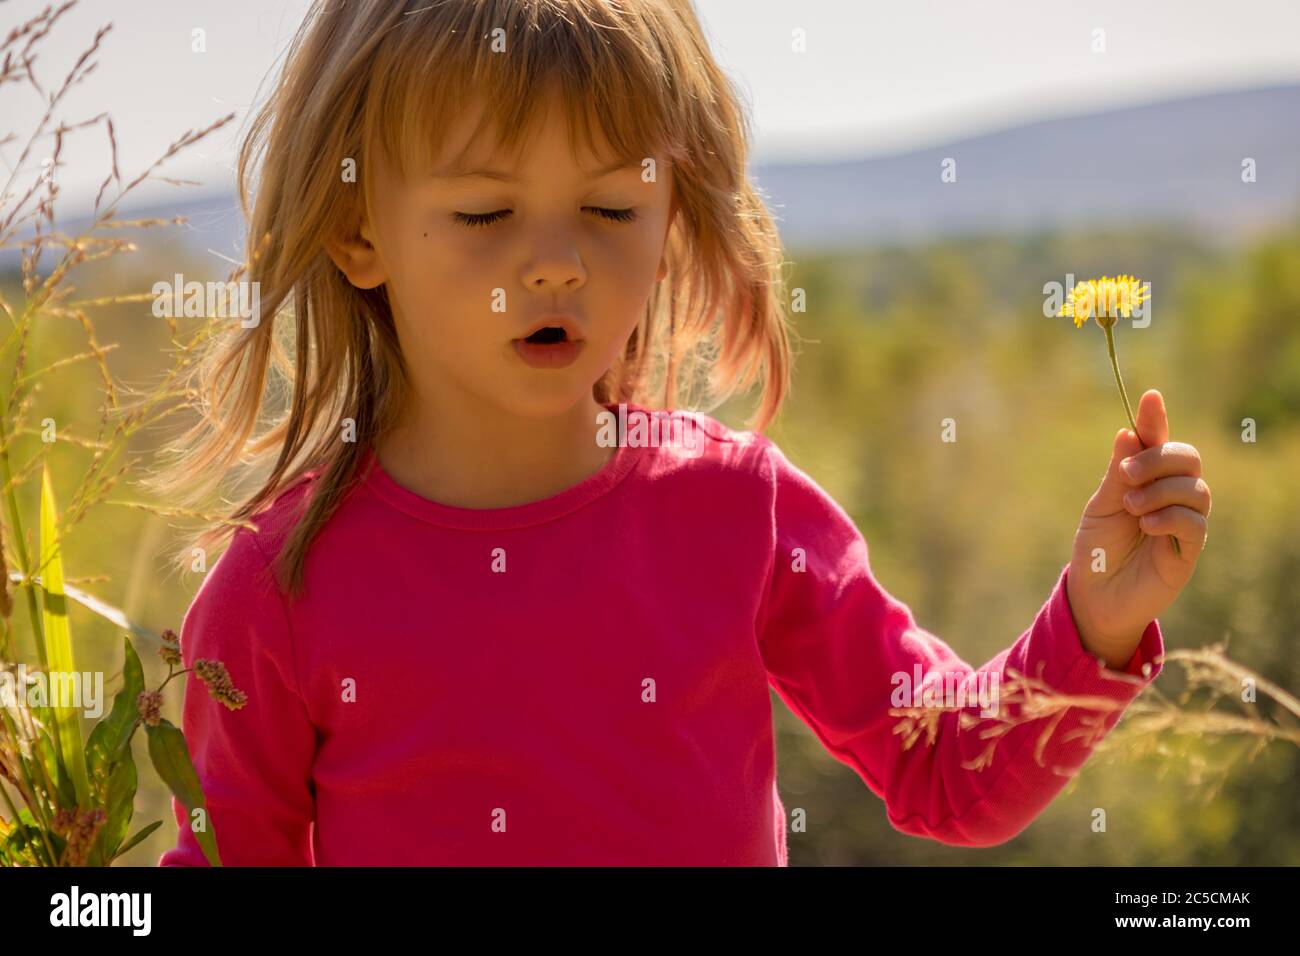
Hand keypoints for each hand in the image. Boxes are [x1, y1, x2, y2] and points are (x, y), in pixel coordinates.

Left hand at [1067, 389, 1208, 668]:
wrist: (1094, 594)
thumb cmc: (1097, 548)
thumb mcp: (1101, 505)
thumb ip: (1117, 472)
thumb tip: (1127, 433)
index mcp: (1146, 480)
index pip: (1158, 442)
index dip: (1155, 419)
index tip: (1150, 397)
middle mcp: (1171, 496)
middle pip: (1188, 458)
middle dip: (1158, 459)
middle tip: (1126, 476)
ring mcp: (1183, 522)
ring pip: (1195, 488)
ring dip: (1160, 491)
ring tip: (1131, 507)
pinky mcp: (1189, 550)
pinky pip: (1195, 522)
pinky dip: (1169, 517)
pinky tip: (1146, 525)